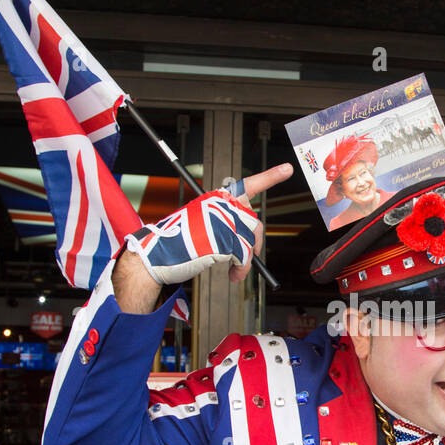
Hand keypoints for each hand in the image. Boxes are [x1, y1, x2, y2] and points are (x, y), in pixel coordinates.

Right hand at [124, 163, 292, 285]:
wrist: (156, 256)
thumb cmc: (179, 244)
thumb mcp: (205, 226)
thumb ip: (226, 225)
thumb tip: (252, 242)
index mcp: (216, 199)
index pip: (248, 185)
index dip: (270, 177)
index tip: (287, 169)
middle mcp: (220, 204)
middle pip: (253, 223)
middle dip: (254, 245)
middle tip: (245, 261)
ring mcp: (221, 219)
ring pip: (251, 240)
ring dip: (246, 260)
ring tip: (234, 271)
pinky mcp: (223, 237)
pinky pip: (245, 256)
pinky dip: (241, 269)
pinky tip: (233, 275)